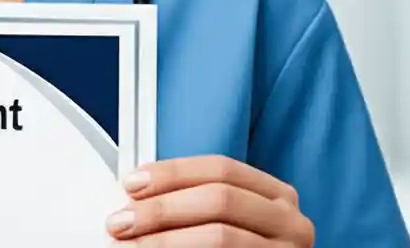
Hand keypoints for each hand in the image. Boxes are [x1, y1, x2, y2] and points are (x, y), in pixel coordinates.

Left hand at [106, 155, 313, 246]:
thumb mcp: (227, 218)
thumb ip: (193, 200)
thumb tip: (136, 194)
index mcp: (274, 196)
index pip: (221, 168)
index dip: (172, 173)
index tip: (131, 184)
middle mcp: (290, 222)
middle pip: (220, 199)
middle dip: (162, 208)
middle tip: (120, 222)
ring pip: (221, 236)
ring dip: (165, 240)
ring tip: (128, 247)